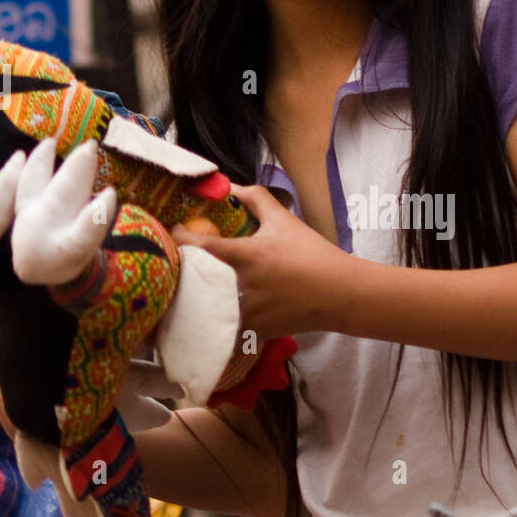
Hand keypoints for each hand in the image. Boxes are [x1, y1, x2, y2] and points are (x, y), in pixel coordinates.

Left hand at [170, 183, 354, 340]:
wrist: (340, 293)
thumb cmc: (313, 254)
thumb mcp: (284, 221)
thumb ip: (256, 199)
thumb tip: (232, 186)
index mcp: (247, 255)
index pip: (201, 246)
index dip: (181, 237)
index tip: (176, 232)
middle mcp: (243, 285)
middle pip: (196, 282)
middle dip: (185, 273)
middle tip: (180, 264)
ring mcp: (249, 312)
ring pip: (210, 309)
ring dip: (200, 299)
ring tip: (193, 290)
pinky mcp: (256, 330)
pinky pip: (228, 329)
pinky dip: (221, 322)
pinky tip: (218, 314)